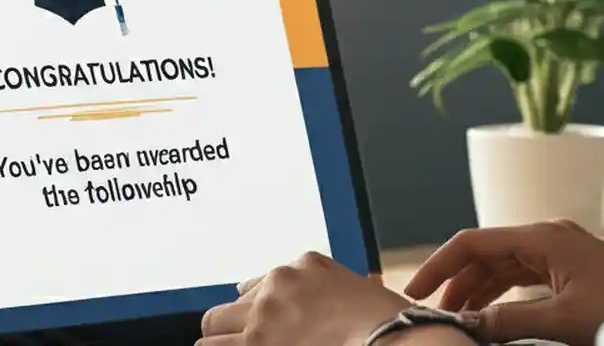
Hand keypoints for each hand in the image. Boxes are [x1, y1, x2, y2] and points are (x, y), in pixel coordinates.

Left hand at [199, 252, 411, 345]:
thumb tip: (342, 295)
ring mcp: (264, 314)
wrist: (390, 338)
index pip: (262, 284)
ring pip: (213, 323)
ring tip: (231, 345)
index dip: (259, 309)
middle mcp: (279, 283)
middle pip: (233, 302)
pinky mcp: (255, 342)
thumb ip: (334, 289)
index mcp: (305, 265)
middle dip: (234, 322)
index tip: (263, 323)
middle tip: (243, 340)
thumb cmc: (386, 323)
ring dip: (221, 338)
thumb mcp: (360, 291)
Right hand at [403, 220, 603, 345]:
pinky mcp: (571, 268)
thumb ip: (510, 321)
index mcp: (542, 237)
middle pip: (486, 253)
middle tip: (434, 312)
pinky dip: (502, 293)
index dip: (440, 266)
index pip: (473, 242)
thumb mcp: (562, 321)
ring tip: (457, 317)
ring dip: (478, 290)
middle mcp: (548, 236)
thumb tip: (468, 324)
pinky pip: (523, 276)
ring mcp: (561, 251)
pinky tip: (491, 313)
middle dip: (456, 282)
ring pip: (504, 266)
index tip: (415, 292)